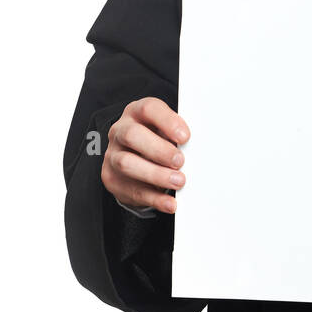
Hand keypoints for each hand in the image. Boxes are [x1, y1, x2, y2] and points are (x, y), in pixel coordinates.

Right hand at [101, 97, 188, 213]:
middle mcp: (120, 131)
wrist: (135, 159)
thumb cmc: (156, 139)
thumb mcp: (166, 130)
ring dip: (156, 174)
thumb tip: (199, 145)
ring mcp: (113, 155)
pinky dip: (154, 198)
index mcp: (136, 112)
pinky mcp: (112, 179)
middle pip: (132, 135)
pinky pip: (131, 190)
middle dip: (159, 149)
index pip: (148, 109)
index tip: (185, 137)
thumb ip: (177, 134)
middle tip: (180, 161)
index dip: (167, 121)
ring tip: (178, 181)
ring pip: (127, 163)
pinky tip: (170, 202)